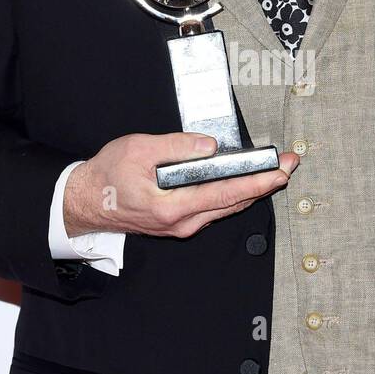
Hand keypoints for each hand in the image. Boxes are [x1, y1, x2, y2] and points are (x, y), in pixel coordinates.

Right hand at [63, 132, 299, 239]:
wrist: (86, 202)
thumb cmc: (107, 176)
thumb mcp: (139, 149)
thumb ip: (177, 147)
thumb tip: (210, 147)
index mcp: (172, 207)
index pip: (226, 193)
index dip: (258, 181)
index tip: (280, 170)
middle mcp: (181, 223)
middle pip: (233, 203)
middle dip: (264, 184)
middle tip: (288, 165)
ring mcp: (181, 226)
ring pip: (225, 208)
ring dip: (251, 190)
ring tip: (274, 171)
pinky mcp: (179, 223)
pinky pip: (213, 208)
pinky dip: (232, 195)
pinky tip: (244, 183)